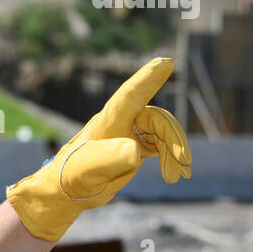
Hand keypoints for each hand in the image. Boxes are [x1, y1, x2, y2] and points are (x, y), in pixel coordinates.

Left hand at [5, 56, 192, 241]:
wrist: (68, 190)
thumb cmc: (72, 174)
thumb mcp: (90, 168)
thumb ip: (111, 158)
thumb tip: (136, 152)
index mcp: (108, 121)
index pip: (131, 94)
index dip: (148, 78)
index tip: (166, 61)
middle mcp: (121, 122)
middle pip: (157, 119)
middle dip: (173, 138)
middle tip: (184, 161)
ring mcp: (130, 133)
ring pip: (163, 133)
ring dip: (175, 151)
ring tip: (181, 175)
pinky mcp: (136, 146)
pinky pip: (162, 145)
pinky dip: (171, 158)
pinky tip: (175, 174)